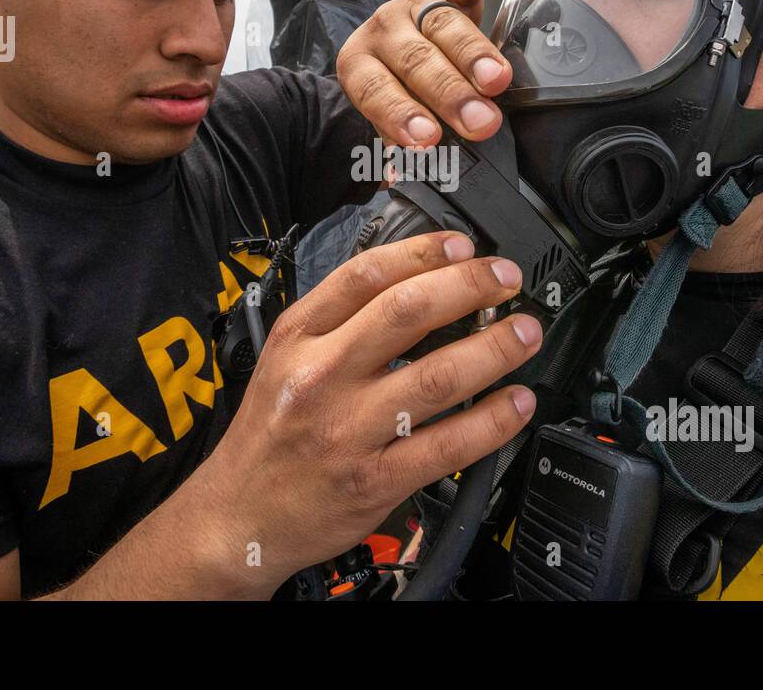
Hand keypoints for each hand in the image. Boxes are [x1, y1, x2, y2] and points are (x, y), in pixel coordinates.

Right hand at [189, 231, 540, 596]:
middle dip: (469, 287)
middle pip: (407, 313)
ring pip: (437, 377)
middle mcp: (322, 377)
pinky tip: (517, 402)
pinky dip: (492, 421)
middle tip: (506, 279)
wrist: (239, 516)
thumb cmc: (270, 435)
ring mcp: (349, 431)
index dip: (422, 253)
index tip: (462, 246)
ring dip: (493, 349)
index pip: (364, 276)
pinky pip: (447, 445)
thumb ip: (340, 322)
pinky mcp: (374, 480)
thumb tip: (417, 282)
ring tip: (524, 333)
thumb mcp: (283, 359)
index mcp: (298, 338)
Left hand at [337, 0, 511, 146]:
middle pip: (416, 61)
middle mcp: (382, 32)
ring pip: (444, 27)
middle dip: (450, 94)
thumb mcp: (389, 123)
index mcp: (358, 65)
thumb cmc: (397, 96)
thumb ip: (396, 142)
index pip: (379, 91)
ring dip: (474, 55)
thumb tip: (401, 176)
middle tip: (480, 122)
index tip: (428, 140)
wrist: (396, 55)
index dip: (402, 115)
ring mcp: (414, 7)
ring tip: (498, 80)